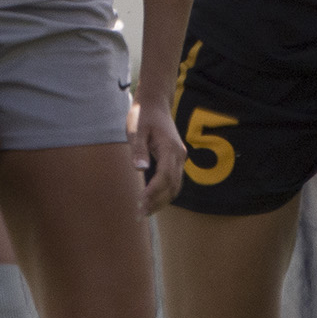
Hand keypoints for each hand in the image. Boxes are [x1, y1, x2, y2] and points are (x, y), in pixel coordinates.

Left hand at [128, 97, 186, 214]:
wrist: (155, 103)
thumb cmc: (143, 115)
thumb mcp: (136, 130)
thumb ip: (139, 149)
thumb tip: (140, 169)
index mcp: (170, 148)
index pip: (165, 176)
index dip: (154, 192)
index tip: (140, 203)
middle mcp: (179, 155)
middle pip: (172, 185)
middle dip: (157, 202)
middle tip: (140, 214)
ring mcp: (180, 157)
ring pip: (175, 186)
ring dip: (162, 201)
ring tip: (144, 211)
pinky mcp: (176, 159)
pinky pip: (174, 181)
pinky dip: (165, 193)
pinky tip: (151, 200)